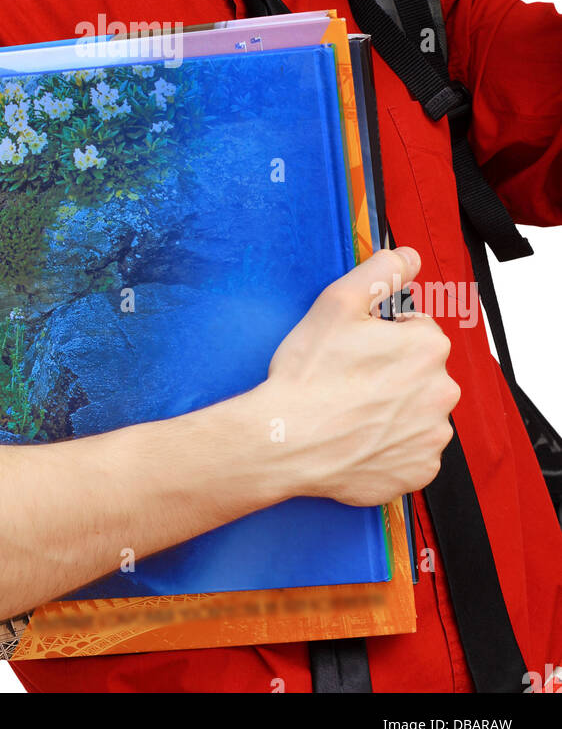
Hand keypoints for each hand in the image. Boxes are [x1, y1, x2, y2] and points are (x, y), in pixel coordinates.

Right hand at [258, 246, 460, 505]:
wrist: (285, 440)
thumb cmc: (309, 375)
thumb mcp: (338, 302)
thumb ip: (381, 271)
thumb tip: (409, 256)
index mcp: (429, 347)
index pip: (415, 329)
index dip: (382, 335)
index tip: (355, 348)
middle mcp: (442, 392)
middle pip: (420, 371)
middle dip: (392, 371)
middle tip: (349, 378)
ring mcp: (432, 437)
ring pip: (417, 411)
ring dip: (394, 409)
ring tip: (351, 410)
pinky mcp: (418, 472)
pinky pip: (411, 451)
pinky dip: (390, 446)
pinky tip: (359, 438)